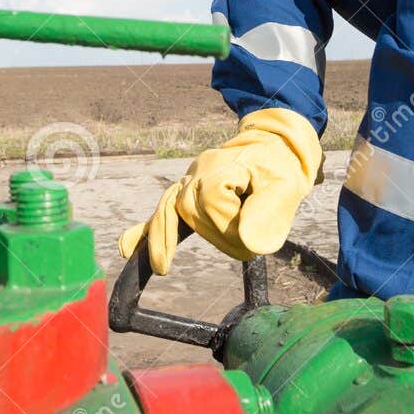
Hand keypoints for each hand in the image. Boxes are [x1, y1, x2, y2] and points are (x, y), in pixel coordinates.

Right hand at [118, 107, 322, 273]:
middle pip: (188, 209)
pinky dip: (144, 230)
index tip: (252, 245)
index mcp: (222, 167)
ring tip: (160, 267)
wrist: (273, 146)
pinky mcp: (185, 190)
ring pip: (167, 209)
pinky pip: (161, 210)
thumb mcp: (286, 188)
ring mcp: (188, 180)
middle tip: (243, 253)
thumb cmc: (280, 168)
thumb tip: (250, 245)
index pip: (212, 204)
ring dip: (162, 238)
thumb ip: (270, 213)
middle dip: (213, 236)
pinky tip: (128, 249)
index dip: (229, 229)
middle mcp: (198, 172)